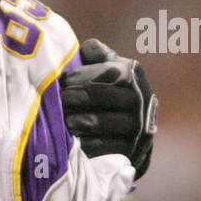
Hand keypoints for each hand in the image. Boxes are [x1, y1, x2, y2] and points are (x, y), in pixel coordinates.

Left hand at [59, 38, 157, 178]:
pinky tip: (72, 142)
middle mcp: (142, 100)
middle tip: (58, 101)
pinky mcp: (133, 152)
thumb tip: (88, 48)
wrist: (127, 137)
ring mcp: (140, 128)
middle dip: (75, 98)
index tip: (63, 81)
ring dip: (78, 121)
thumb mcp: (106, 71)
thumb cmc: (105, 95)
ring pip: (103, 122)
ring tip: (63, 121)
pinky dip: (86, 144)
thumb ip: (98, 57)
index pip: (110, 72)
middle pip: (103, 96)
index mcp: (133, 75)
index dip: (83, 76)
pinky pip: (104, 148)